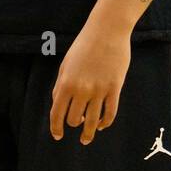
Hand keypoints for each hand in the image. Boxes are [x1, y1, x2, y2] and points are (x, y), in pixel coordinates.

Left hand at [49, 16, 130, 144]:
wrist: (107, 31)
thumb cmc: (84, 46)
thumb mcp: (66, 64)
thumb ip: (60, 85)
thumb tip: (58, 105)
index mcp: (66, 83)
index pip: (57, 114)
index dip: (56, 128)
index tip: (58, 136)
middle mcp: (81, 89)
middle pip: (74, 119)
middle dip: (74, 124)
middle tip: (77, 123)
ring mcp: (99, 90)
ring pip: (92, 121)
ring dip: (89, 133)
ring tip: (87, 139)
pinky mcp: (114, 88)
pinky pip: (110, 113)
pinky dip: (105, 123)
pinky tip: (101, 125)